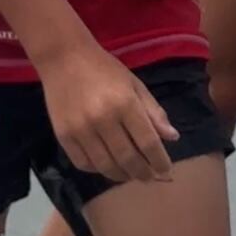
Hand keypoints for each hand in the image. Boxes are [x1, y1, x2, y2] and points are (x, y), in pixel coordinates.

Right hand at [38, 46, 178, 184]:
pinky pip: (83, 163)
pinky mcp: (63, 135)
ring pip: (106, 166)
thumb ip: (154, 112)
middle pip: (128, 159)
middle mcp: (103, 119)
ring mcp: (81, 129)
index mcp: (125, 103)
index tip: (167, 171)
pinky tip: (107, 166)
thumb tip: (172, 138)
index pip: (148, 142)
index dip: (160, 161)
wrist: (64, 58)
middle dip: (144, 174)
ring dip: (122, 176)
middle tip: (151, 178)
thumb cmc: (104, 69)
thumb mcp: (135, 84)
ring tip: (131, 175)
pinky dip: (98, 170)